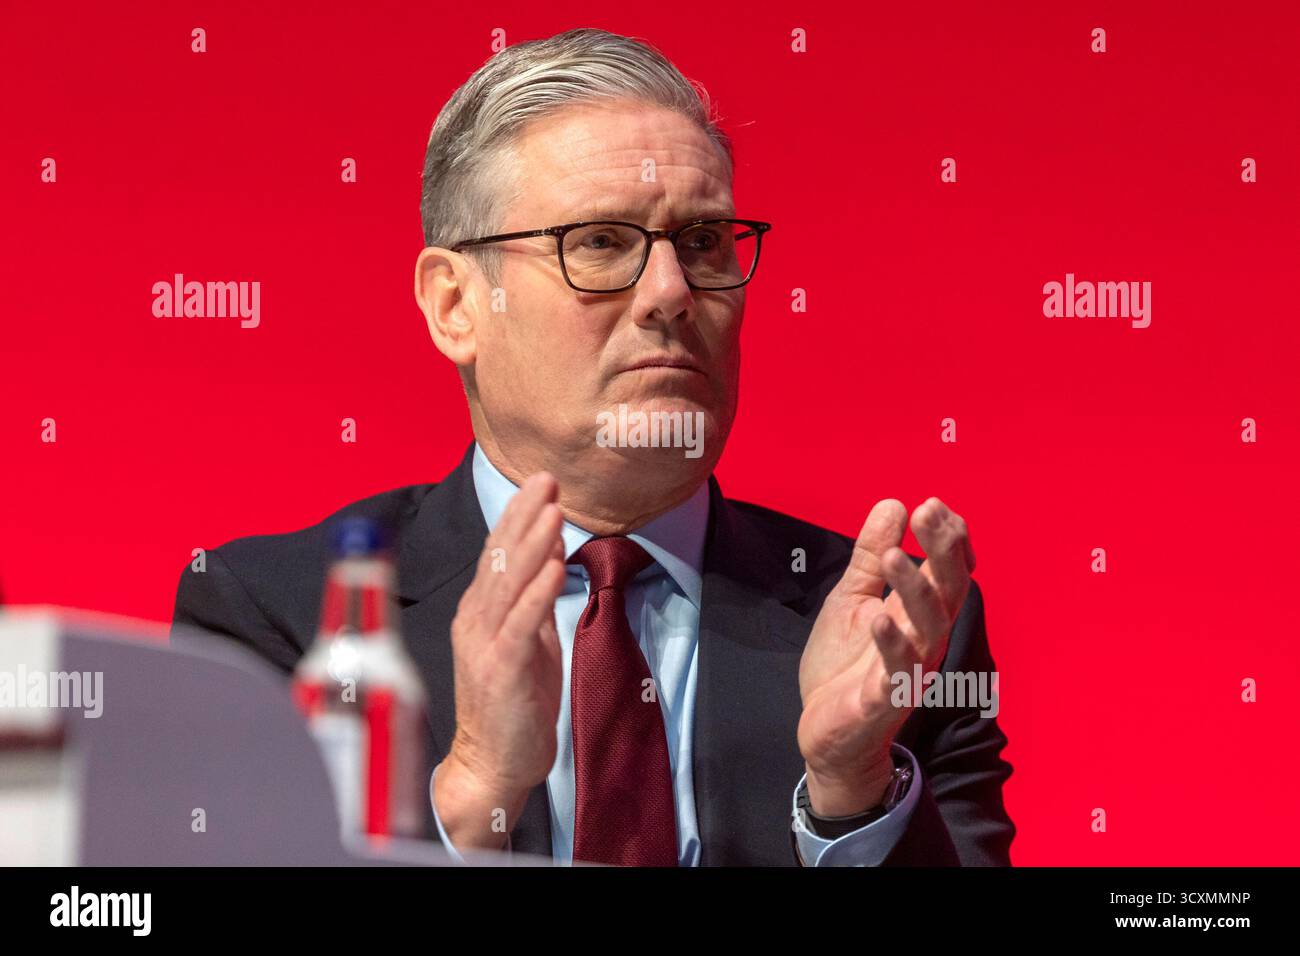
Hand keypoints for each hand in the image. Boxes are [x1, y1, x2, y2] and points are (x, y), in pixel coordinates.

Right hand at [433, 472, 566, 850]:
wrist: (493, 764)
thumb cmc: (513, 703)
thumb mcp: (529, 641)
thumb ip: (535, 601)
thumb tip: (551, 555)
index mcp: (481, 612)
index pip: (499, 553)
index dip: (519, 517)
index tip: (541, 484)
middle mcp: (476, 621)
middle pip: (500, 558)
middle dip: (524, 516)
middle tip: (546, 479)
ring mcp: (485, 644)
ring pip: (508, 585)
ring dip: (533, 544)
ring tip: (553, 510)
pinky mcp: (501, 670)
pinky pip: (521, 625)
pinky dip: (538, 594)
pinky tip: (556, 567)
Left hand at [797, 497, 974, 815]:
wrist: (825, 730)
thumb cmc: (844, 664)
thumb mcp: (849, 598)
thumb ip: (869, 555)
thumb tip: (893, 503)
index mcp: (917, 612)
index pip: (949, 569)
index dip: (948, 538)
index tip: (931, 504)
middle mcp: (924, 637)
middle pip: (949, 590)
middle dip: (942, 551)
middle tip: (927, 514)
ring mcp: (910, 669)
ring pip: (929, 626)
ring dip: (914, 589)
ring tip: (892, 556)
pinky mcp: (886, 700)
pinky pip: (898, 673)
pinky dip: (891, 646)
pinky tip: (879, 619)